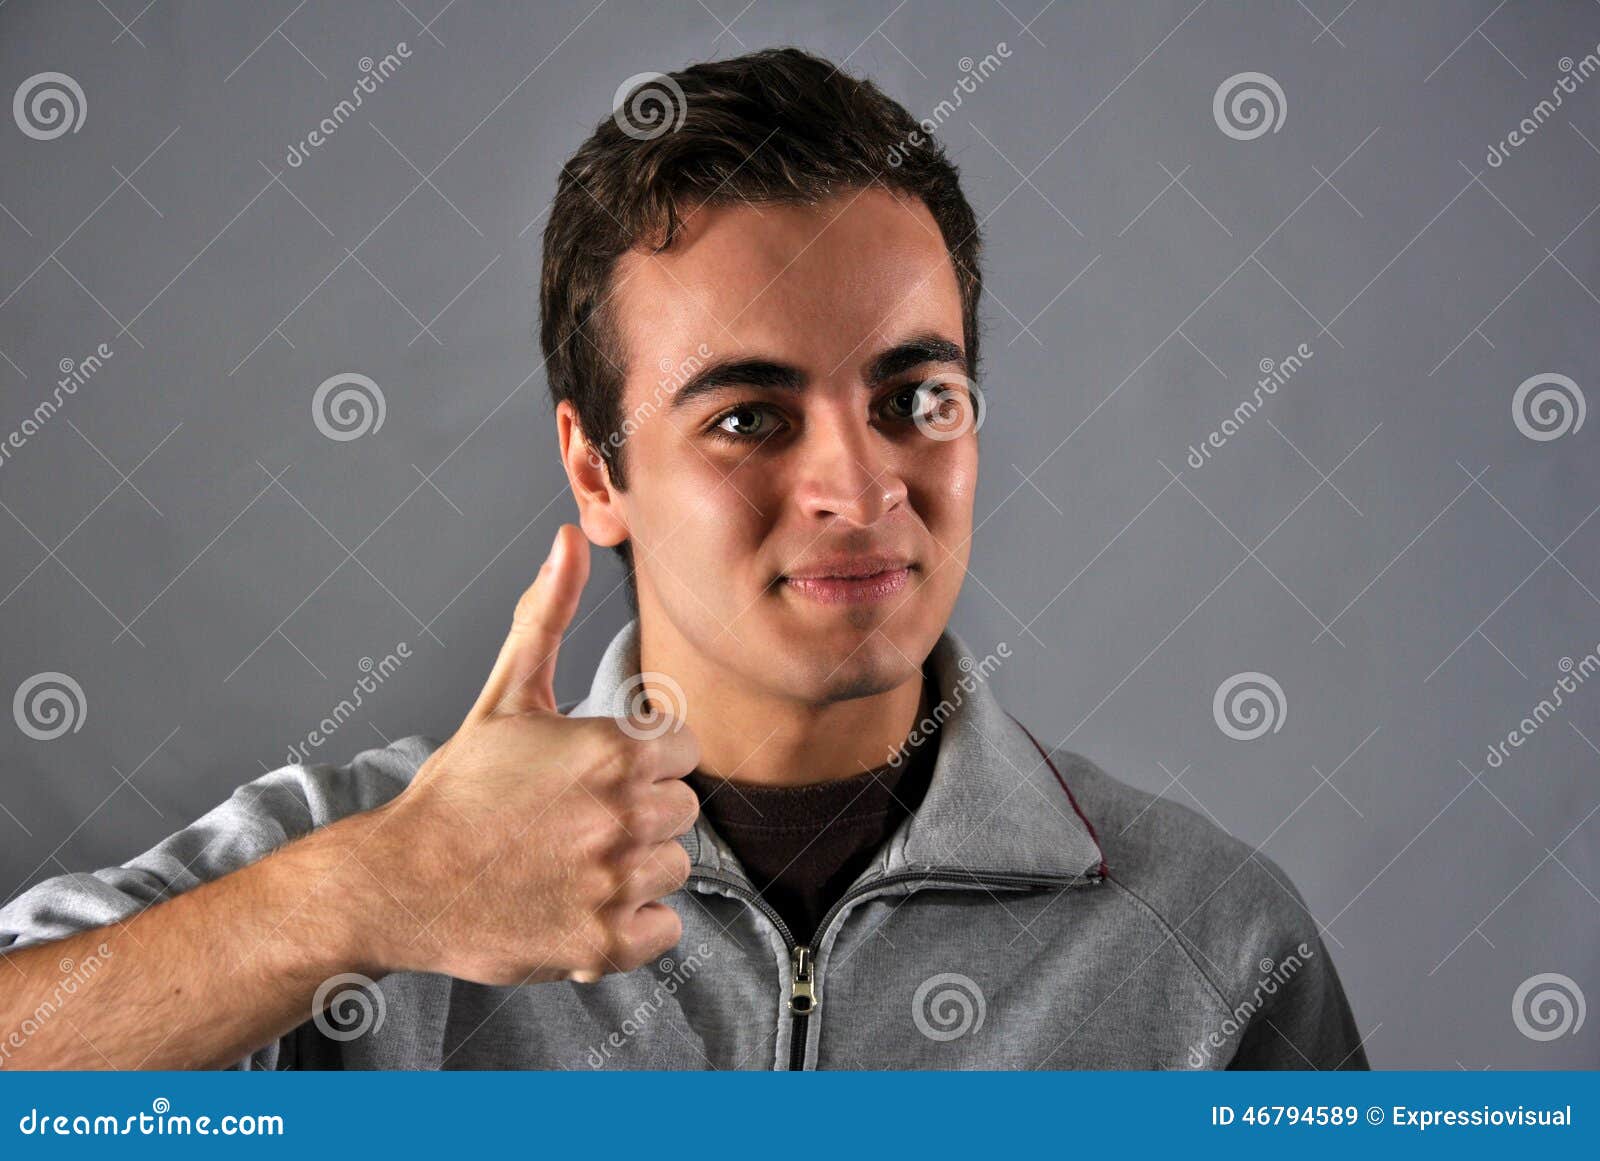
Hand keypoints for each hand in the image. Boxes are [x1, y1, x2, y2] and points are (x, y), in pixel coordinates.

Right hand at [367, 524, 699, 985]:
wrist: (402, 879)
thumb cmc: (459, 787)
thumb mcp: (507, 692)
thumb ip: (549, 615)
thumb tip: (566, 540)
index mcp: (615, 751)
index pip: (682, 750)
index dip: (643, 758)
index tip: (597, 773)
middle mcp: (625, 816)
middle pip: (682, 810)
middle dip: (640, 812)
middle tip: (578, 820)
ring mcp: (616, 883)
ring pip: (674, 869)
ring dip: (636, 868)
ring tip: (574, 861)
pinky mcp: (606, 944)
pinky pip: (664, 931)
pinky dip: (633, 926)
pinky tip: (584, 903)